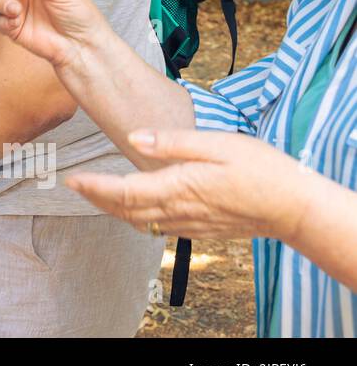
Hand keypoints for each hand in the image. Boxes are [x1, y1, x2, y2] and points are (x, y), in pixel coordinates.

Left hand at [66, 128, 315, 241]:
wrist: (294, 207)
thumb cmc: (260, 169)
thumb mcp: (215, 144)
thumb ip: (171, 142)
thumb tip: (134, 136)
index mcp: (177, 188)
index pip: (123, 192)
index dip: (94, 187)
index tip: (71, 179)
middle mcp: (178, 211)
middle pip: (125, 210)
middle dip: (96, 199)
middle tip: (75, 185)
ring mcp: (189, 224)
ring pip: (140, 220)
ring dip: (114, 208)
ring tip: (97, 193)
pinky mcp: (200, 229)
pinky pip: (158, 226)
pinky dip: (138, 216)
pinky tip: (136, 205)